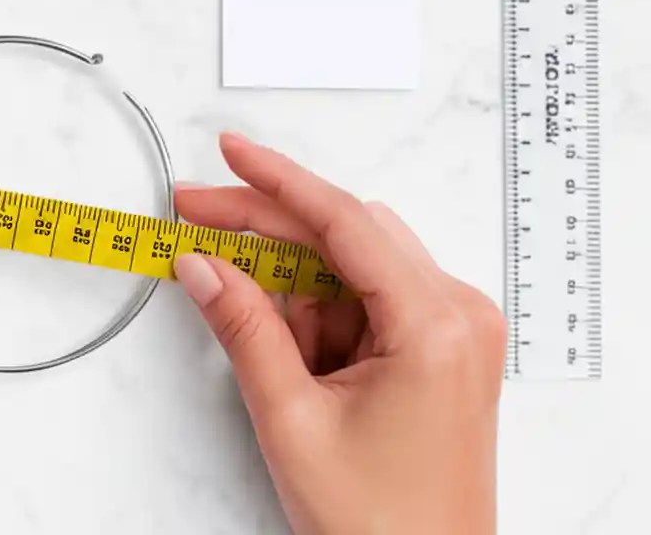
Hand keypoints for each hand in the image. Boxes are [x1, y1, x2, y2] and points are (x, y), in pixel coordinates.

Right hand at [173, 134, 504, 534]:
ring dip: (293, 293)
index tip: (229, 153)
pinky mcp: (435, 349)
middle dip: (267, 233)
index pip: (344, 221)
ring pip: (348, 270)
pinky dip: (317, 320)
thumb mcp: (292, 419)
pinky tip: (297, 364)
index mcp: (434, 324)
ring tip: (271, 360)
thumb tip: (201, 264)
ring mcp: (451, 331)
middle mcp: (455, 315)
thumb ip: (242, 329)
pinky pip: (362, 304)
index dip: (276, 181)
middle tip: (195, 224)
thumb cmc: (381, 523)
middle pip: (344, 236)